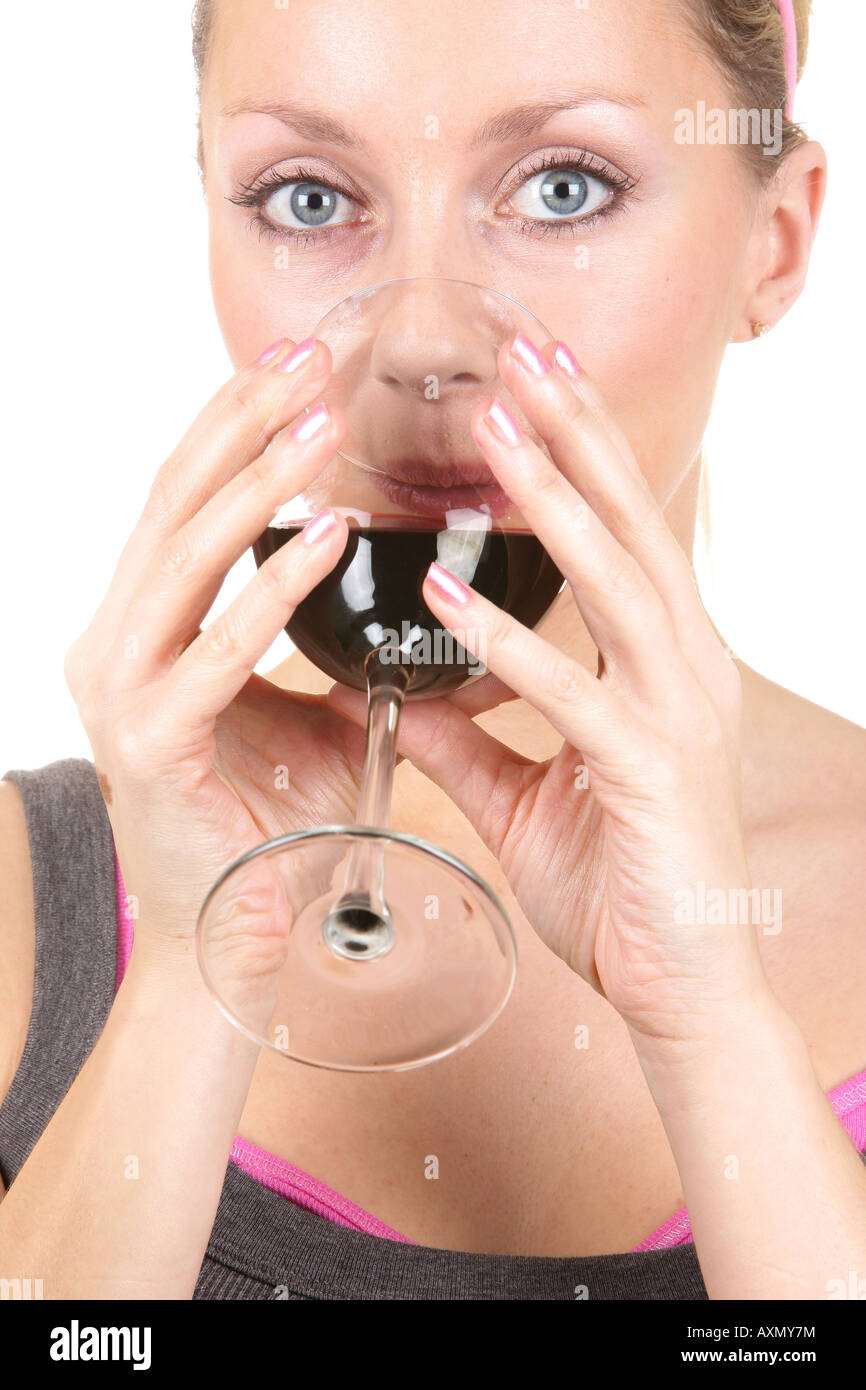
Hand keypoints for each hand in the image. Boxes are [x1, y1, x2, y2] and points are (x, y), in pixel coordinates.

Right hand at [65, 337, 363, 999]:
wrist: (230, 943)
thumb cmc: (270, 831)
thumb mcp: (318, 720)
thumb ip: (342, 654)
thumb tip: (421, 602)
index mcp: (147, 629)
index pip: (189, 502)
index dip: (239, 424)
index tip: (299, 362)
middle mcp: (116, 644)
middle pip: (176, 504)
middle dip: (244, 421)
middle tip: (309, 354)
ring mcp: (121, 691)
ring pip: (183, 558)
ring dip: (259, 482)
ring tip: (322, 421)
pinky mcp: (149, 742)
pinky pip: (215, 652)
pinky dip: (271, 590)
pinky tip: (328, 539)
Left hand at [329, 335, 767, 1046]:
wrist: (682, 991)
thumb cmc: (619, 887)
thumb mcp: (525, 797)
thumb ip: (468, 737)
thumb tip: (399, 691)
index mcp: (664, 665)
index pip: (625, 536)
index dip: (586, 455)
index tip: (534, 386)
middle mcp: (687, 668)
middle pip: (634, 525)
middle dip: (580, 434)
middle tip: (527, 350)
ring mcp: (679, 713)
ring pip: (617, 580)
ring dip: (557, 498)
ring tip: (500, 425)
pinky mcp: (653, 769)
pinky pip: (573, 688)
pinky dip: (511, 637)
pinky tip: (450, 588)